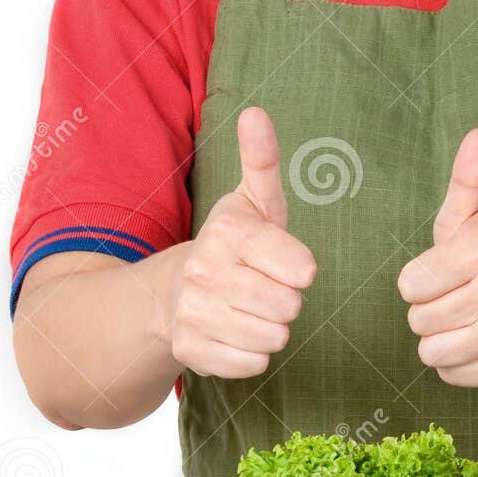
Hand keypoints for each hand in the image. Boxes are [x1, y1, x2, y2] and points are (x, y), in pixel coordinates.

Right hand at [169, 107, 316, 378]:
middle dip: (286, 300)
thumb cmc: (234, 243)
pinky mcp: (189, 349)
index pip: (303, 270)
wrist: (174, 290)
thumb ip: (262, 159)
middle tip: (263, 286)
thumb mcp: (253, 200)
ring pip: (273, 338)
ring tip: (250, 308)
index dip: (300, 270)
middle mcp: (205, 271)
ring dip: (271, 328)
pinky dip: (251, 354)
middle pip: (290, 307)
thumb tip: (254, 112)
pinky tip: (235, 332)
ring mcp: (193, 312)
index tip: (282, 262)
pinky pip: (251, 364)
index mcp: (228, 232)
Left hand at [397, 128, 477, 387]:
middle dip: (430, 312)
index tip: (446, 274)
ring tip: (466, 322)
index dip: (420, 282)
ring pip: (432, 352)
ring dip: (441, 340)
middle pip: (418, 321)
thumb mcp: (468, 215)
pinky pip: (452, 375)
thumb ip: (467, 176)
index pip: (408, 286)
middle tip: (459, 298)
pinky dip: (459, 365)